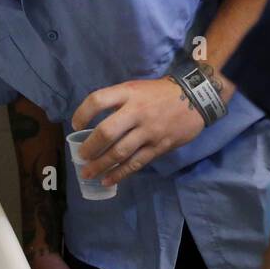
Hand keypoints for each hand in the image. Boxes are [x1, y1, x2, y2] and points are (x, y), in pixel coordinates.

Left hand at [70, 77, 207, 185]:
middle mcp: (137, 111)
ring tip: (87, 173)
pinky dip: (120, 174)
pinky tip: (108, 180)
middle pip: (107, 131)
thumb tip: (93, 120)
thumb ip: (117, 101)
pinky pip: (136, 163)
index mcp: (128, 92)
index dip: (82, 113)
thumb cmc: (159, 93)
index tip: (75, 125)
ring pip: (120, 152)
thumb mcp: (136, 88)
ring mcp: (148, 131)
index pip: (98, 100)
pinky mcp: (159, 146)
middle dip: (90, 147)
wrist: (194, 98)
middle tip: (81, 156)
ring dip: (100, 165)